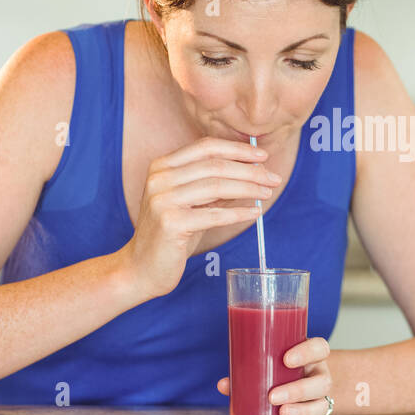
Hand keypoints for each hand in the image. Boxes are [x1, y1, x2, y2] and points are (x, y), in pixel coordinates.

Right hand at [118, 136, 279, 300]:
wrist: (141, 267)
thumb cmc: (171, 233)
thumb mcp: (191, 201)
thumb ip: (213, 184)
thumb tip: (252, 170)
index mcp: (162, 166)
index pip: (206, 147)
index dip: (237, 149)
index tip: (262, 156)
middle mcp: (159, 178)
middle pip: (215, 165)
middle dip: (250, 170)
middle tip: (273, 178)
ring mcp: (163, 200)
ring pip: (217, 186)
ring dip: (249, 188)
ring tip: (268, 192)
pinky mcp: (171, 224)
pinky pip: (215, 214)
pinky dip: (239, 212)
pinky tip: (255, 212)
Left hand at [218, 337, 332, 414]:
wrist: (301, 383)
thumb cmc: (281, 370)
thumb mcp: (270, 364)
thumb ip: (248, 371)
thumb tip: (224, 384)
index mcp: (312, 357)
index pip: (319, 348)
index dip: (307, 353)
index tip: (287, 360)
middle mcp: (319, 376)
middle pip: (322, 382)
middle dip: (298, 390)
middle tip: (273, 396)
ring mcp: (320, 398)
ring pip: (321, 404)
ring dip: (302, 411)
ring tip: (282, 414)